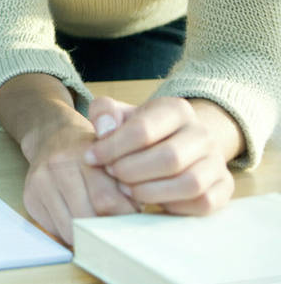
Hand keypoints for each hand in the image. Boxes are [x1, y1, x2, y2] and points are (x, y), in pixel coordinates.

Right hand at [21, 117, 137, 244]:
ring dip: (86, 234)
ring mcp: (40, 182)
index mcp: (83, 153)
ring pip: (69, 228)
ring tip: (97, 224)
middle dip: (105, 229)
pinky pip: (54, 230)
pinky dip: (70, 233)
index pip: (106, 199)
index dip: (124, 215)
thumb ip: (125, 182)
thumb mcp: (111, 155)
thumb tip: (135, 217)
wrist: (52, 136)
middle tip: (115, 227)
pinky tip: (77, 219)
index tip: (132, 217)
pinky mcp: (29, 197)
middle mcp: (57, 166)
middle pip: (86, 216)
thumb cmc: (89, 151)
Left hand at [85, 96, 236, 215]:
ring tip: (127, 189)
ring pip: (190, 183)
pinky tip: (152, 201)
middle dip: (132, 171)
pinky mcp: (224, 187)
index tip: (92, 157)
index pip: (144, 129)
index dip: (113, 147)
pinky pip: (203, 203)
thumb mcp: (119, 114)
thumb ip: (104, 112)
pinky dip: (174, 206)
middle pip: (169, 158)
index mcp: (176, 109)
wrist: (178, 141)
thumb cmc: (141, 130)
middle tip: (112, 174)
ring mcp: (217, 161)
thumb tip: (105, 129)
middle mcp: (203, 133)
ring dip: (151, 192)